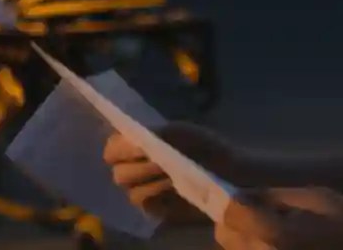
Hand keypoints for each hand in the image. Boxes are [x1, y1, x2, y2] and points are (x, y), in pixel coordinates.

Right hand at [103, 122, 238, 224]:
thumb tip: (137, 136)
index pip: (112, 150)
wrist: (230, 171)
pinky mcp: (156, 210)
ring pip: (131, 191)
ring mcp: (144, 191)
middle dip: (138, 166)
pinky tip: (174, 187)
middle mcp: (135, 170)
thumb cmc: (204, 147)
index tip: (139, 146)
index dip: (120, 149)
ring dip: (150, 181)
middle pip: (118, 174)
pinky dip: (157, 195)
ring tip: (171, 174)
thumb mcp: (183, 132)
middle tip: (160, 161)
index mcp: (136, 147)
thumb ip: (158, 132)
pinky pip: (145, 205)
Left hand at [216, 187, 342, 249]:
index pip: (229, 214)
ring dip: (247, 241)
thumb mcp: (320, 199)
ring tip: (279, 234)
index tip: (248, 199)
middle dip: (236, 223)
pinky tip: (286, 247)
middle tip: (261, 216)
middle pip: (225, 237)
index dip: (235, 203)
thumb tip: (243, 194)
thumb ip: (276, 196)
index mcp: (275, 234)